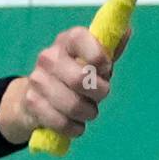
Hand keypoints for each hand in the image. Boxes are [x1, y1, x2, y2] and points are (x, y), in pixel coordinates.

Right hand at [0, 25, 133, 144]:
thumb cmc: (74, 73)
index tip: (106, 68)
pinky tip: (74, 123)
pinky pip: (62, 122)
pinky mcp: (31, 102)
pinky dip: (74, 128)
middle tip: (100, 95)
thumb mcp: (94, 59)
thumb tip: (127, 31)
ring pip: (73, 105)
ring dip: (88, 113)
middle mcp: (49, 56)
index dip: (98, 56)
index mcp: (68, 40)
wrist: (36, 95)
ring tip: (87, 111)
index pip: (81, 38)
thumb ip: (110, 48)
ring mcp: (37, 79)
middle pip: (80, 79)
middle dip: (99, 93)